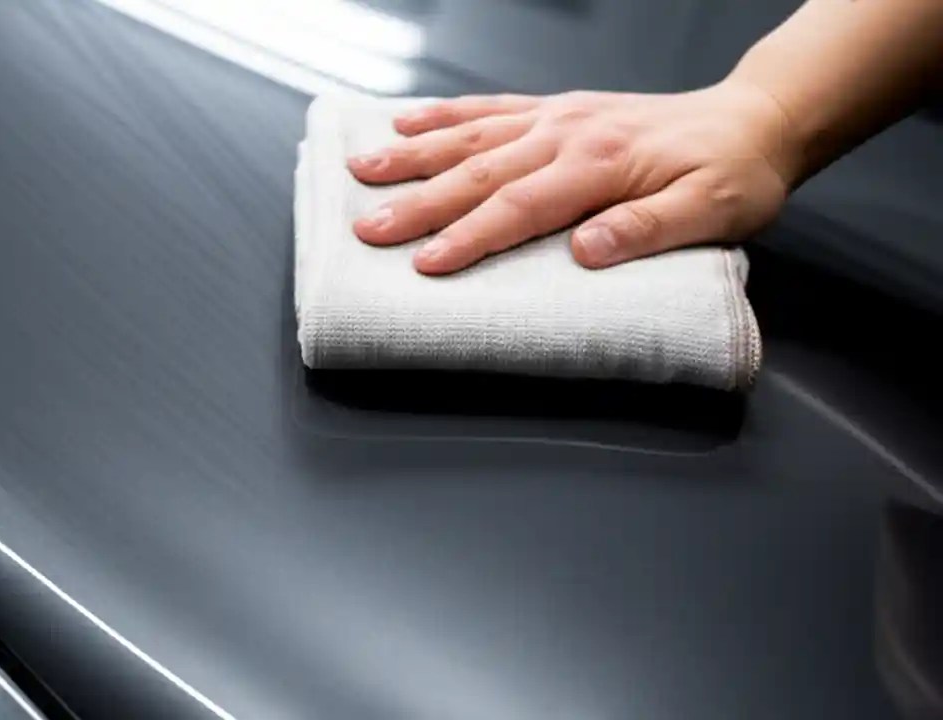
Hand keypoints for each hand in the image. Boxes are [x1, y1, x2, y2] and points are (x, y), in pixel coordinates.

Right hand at [347, 80, 798, 273]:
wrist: (752, 120)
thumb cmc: (733, 175)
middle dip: (418, 202)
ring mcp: (557, 117)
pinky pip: (490, 109)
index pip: (520, 207)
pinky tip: (408, 124)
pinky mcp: (556, 110)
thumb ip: (647, 229)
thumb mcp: (711, 212)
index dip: (469, 238)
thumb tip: (585, 252)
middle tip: (367, 227)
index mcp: (600, 164)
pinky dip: (446, 116)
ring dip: (414, 155)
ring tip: (362, 170)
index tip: (424, 265)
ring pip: (472, 135)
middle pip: (479, 171)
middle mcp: (567, 133)